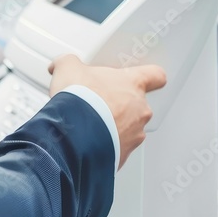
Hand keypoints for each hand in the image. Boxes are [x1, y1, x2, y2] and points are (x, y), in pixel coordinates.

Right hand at [48, 54, 166, 168]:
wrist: (73, 134)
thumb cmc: (79, 100)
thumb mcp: (68, 68)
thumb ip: (69, 63)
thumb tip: (61, 65)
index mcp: (132, 84)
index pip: (156, 76)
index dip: (150, 76)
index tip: (142, 78)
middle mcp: (140, 110)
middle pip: (139, 105)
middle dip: (120, 105)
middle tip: (100, 103)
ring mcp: (134, 134)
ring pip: (130, 128)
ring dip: (114, 127)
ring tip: (92, 124)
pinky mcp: (124, 154)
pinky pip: (118, 148)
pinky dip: (107, 145)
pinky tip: (89, 139)